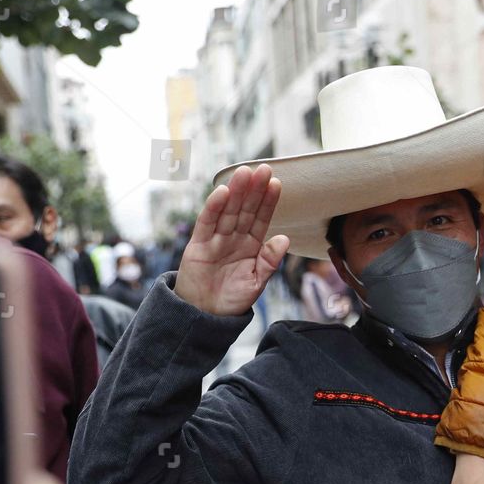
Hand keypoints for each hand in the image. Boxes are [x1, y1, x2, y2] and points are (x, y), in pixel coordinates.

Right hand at [176, 165, 289, 316]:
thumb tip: (285, 239)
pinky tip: (223, 192)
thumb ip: (269, 261)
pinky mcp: (199, 244)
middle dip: (254, 189)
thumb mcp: (256, 283)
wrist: (206, 315)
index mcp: (251, 246)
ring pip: (228, 211)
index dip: (268, 202)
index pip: (261, 219)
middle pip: (246, 209)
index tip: (276, 183)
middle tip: (263, 168)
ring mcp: (216, 239)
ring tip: (245, 172)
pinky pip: (207, 222)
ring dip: (236, 191)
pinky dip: (214, 207)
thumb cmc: (232, 300)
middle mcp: (234, 238)